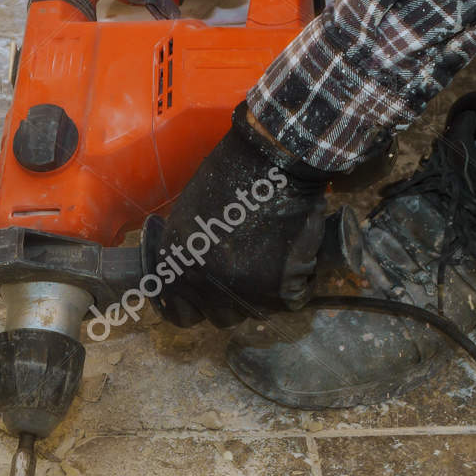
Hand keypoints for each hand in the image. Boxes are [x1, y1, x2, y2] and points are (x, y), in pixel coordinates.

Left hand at [141, 104, 329, 328]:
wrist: (273, 158)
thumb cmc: (231, 173)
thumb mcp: (190, 213)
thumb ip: (189, 251)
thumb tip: (196, 276)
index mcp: (177, 263)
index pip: (181, 313)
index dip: (197, 306)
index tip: (209, 298)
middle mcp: (204, 283)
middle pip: (220, 317)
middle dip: (233, 302)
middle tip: (248, 275)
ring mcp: (242, 290)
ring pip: (255, 312)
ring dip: (264, 293)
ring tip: (273, 260)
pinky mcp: (279, 289)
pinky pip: (291, 298)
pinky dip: (298, 280)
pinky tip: (295, 254)